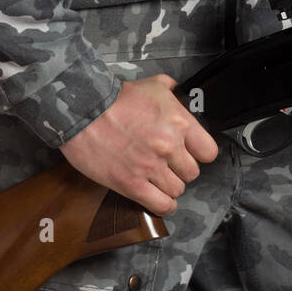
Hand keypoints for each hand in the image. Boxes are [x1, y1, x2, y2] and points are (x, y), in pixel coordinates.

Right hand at [60, 75, 218, 215]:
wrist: (83, 111)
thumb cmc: (115, 98)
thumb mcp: (151, 85)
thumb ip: (170, 90)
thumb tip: (176, 90)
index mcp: (179, 123)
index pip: (208, 152)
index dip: (199, 154)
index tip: (189, 154)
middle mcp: (170, 146)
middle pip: (192, 173)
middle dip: (180, 170)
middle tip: (167, 165)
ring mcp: (151, 167)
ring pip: (177, 190)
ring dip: (169, 186)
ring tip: (157, 179)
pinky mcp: (132, 184)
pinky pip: (161, 205)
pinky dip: (163, 205)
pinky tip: (158, 198)